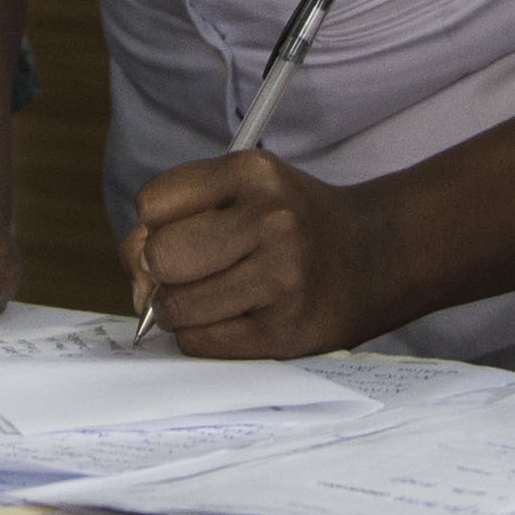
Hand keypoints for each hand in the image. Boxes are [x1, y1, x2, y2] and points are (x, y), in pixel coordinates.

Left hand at [129, 150, 391, 356]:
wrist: (378, 256)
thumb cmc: (296, 223)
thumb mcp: (250, 188)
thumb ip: (184, 213)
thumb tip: (135, 274)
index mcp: (254, 173)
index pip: (152, 204)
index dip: (153, 226)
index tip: (176, 234)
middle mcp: (271, 220)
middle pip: (160, 257)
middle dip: (159, 272)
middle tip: (185, 275)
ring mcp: (280, 278)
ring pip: (175, 306)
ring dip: (177, 310)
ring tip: (210, 298)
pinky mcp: (283, 332)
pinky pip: (201, 342)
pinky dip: (200, 335)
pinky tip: (229, 319)